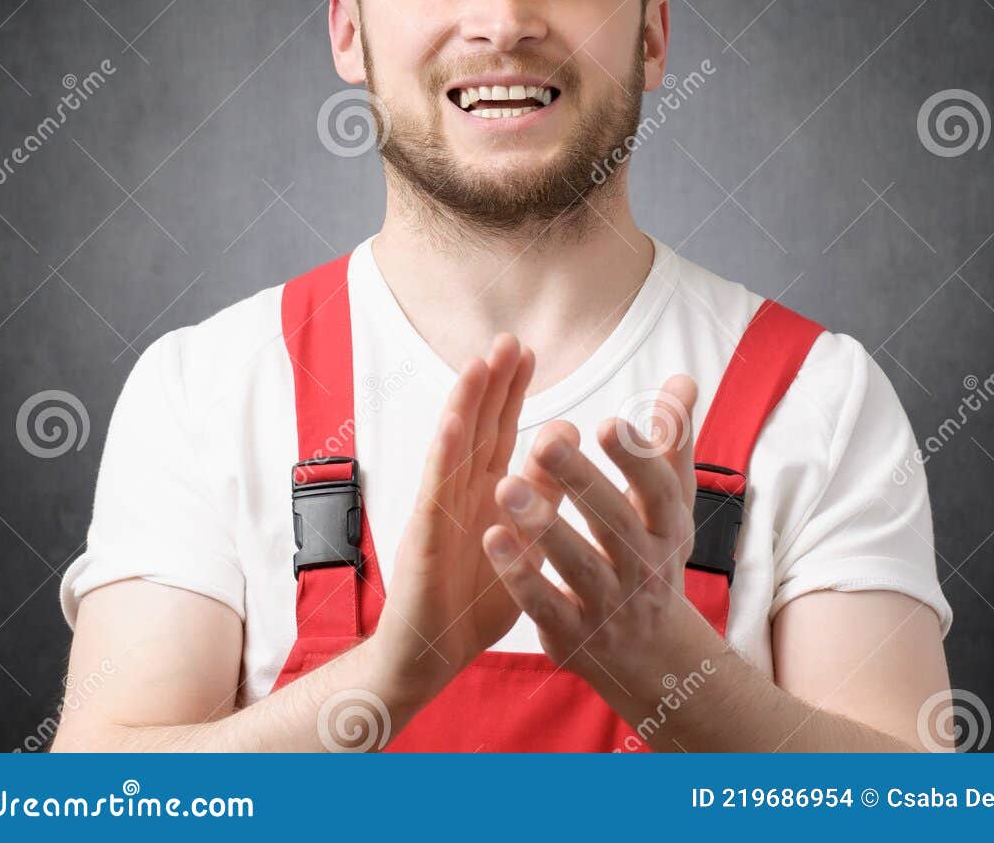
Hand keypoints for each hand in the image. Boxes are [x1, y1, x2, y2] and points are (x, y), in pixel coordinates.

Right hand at [372, 333, 573, 702]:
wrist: (430, 655)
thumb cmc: (473, 596)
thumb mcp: (521, 538)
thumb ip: (543, 489)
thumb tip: (568, 433)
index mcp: (482, 490)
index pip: (498, 431)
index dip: (510, 392)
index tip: (527, 352)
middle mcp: (458, 491)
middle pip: (475, 426)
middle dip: (490, 383)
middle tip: (507, 339)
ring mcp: (439, 510)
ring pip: (452, 448)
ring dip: (464, 404)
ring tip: (478, 364)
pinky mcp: (425, 538)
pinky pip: (435, 491)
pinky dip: (443, 456)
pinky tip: (454, 425)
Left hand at [481, 374, 700, 715]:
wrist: (657, 659)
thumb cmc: (655, 558)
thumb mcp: (671, 505)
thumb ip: (671, 442)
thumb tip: (682, 380)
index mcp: (666, 528)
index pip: (657, 490)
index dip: (636, 459)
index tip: (607, 423)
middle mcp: (641, 567)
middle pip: (613, 522)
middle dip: (580, 481)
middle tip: (545, 438)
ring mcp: (607, 605)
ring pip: (576, 565)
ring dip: (542, 526)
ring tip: (506, 485)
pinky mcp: (572, 635)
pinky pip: (544, 604)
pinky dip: (519, 574)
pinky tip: (491, 538)